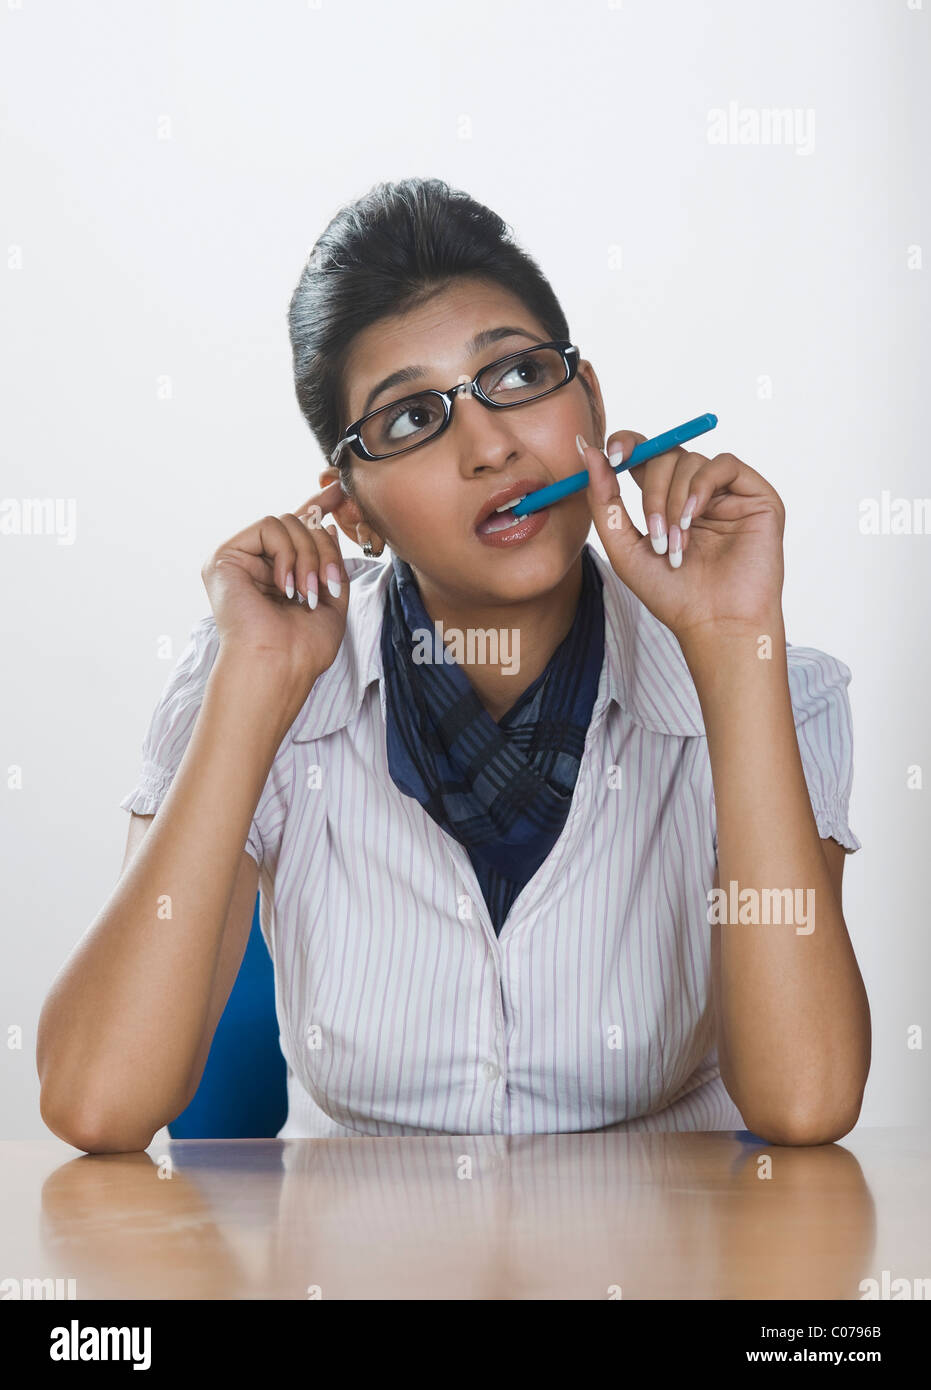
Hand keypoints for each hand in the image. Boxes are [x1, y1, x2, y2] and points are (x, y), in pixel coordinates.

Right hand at [201, 478, 350, 687]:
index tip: (338, 494)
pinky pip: (269, 527)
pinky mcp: (224, 557)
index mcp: (277, 575)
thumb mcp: (331, 598)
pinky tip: (284, 586)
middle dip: (322, 550)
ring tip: (305, 592)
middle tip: (325, 585)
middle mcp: (255, 565)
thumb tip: (325, 524)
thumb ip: (329, 561)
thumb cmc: (303, 647)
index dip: (317, 508)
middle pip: (298, 525)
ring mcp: (239, 560)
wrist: (279, 666)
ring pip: (287, 523)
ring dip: (308, 556)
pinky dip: (287, 554)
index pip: (296, 533)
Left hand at [580, 431, 785, 647]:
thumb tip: (589, 452)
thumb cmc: (673, 595)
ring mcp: (726, 493)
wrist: (715, 623)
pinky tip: (694, 516)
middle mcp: (695, 493)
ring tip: (678, 543)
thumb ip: (604, 501)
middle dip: (651, 490)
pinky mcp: (755, 496)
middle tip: (653, 531)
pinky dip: (701, 486)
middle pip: (665, 455)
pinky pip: (724, 464)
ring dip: (675, 501)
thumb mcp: (624, 548)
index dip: (627, 445)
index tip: (610, 455)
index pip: (645, 455)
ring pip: (690, 460)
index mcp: (665, 502)